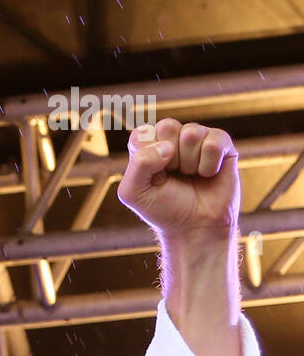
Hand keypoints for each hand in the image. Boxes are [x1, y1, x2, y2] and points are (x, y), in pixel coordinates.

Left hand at [118, 120, 239, 237]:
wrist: (194, 228)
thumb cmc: (162, 209)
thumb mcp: (133, 193)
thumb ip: (138, 164)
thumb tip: (168, 147)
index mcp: (148, 144)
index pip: (142, 133)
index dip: (147, 159)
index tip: (153, 179)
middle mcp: (173, 137)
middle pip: (167, 126)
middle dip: (169, 159)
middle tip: (174, 176)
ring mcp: (198, 138)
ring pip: (191, 134)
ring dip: (189, 164)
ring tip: (191, 177)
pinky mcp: (222, 144)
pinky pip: (213, 143)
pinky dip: (209, 166)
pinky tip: (208, 175)